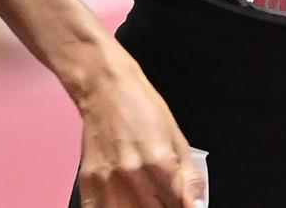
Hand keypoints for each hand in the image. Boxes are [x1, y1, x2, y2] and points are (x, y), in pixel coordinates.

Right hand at [74, 64, 204, 207]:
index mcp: (159, 164)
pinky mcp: (88, 185)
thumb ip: (188, 176)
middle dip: (164, 206)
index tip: (184, 203)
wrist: (105, 89)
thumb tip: (197, 204)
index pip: (180, 207)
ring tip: (145, 196)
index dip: (185, 206)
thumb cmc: (141, 107)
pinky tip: (123, 199)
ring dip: (140, 207)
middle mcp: (132, 177)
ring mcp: (107, 184)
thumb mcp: (177, 138)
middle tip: (163, 196)